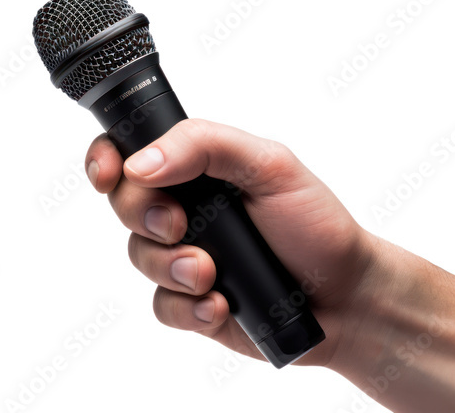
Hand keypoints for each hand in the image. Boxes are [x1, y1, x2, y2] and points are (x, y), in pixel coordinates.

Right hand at [86, 119, 377, 365]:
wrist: (349, 298)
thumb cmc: (315, 224)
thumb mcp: (269, 164)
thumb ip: (204, 145)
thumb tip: (140, 164)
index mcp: (195, 168)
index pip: (127, 152)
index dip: (105, 160)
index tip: (111, 174)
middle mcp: (181, 209)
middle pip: (124, 204)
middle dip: (144, 216)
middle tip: (181, 225)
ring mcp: (181, 257)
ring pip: (138, 258)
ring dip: (172, 267)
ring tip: (213, 274)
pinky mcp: (190, 304)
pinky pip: (161, 306)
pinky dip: (189, 308)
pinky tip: (221, 305)